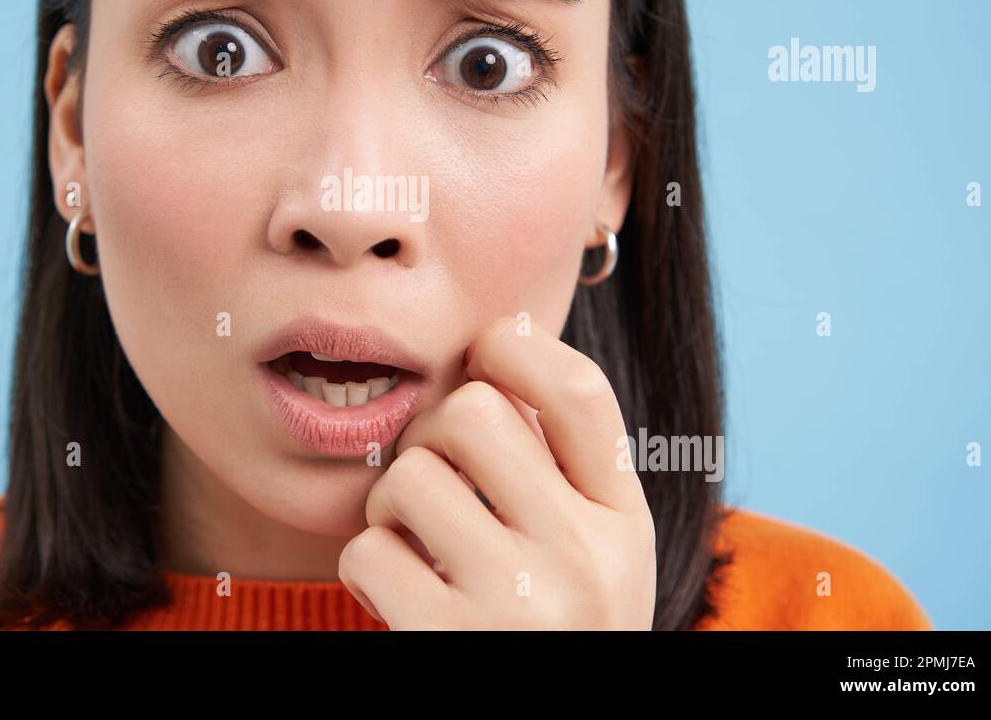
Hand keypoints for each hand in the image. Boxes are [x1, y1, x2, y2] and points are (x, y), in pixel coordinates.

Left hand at [337, 315, 656, 628]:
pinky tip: (397, 596)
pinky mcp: (450, 642)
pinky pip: (368, 550)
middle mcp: (586, 557)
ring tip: (418, 547)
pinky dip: (367, 568)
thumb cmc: (549, 626)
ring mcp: (522, 602)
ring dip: (392, 506)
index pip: (580, 392)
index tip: (483, 353)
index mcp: (623, 522)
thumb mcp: (590, 550)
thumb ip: (558, 468)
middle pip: (473, 414)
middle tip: (436, 482)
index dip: (517, 347)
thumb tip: (490, 353)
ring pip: (409, 476)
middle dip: (433, 439)